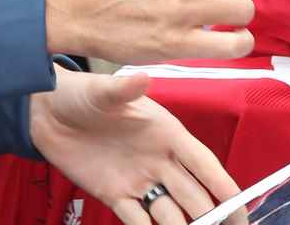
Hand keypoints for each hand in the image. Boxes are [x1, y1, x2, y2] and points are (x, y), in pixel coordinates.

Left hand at [31, 68, 241, 224]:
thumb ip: (124, 90)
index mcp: (167, 134)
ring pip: (170, 211)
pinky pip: (137, 219)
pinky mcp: (115, 195)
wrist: (48, 113)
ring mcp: (139, 180)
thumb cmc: (81, 95)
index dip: (223, 185)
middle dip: (212, 215)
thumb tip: (143, 78)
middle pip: (193, 193)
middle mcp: (159, 160)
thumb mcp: (102, 91)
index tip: (241, 206)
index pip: (203, 163)